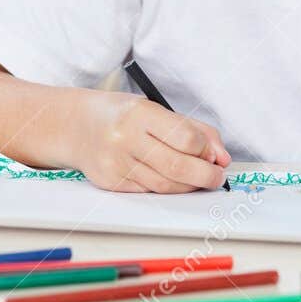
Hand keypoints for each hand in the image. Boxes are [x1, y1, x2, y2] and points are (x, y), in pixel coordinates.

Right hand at [72, 90, 230, 193]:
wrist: (79, 127)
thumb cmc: (125, 116)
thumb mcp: (158, 110)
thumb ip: (195, 130)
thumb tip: (221, 157)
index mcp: (140, 113)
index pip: (185, 138)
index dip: (205, 150)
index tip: (213, 154)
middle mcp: (125, 138)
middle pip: (177, 166)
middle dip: (204, 175)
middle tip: (216, 177)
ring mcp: (116, 163)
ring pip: (164, 185)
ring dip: (188, 186)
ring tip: (197, 178)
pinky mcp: (111, 183)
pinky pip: (149, 192)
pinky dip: (167, 189)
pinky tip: (172, 180)